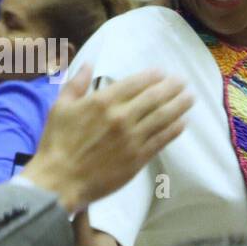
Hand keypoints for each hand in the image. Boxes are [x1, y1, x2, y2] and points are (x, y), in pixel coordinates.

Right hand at [22, 67, 190, 216]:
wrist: (59, 181)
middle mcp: (121, 117)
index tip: (162, 73)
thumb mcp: (60, 107)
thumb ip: (76, 83)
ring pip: (163, 117)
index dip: (153, 76)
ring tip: (190, 98)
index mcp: (102, 101)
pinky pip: (161, 140)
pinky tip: (182, 123)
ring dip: (179, 105)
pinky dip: (174, 129)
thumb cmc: (56, 143)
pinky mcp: (138, 158)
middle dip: (172, 87)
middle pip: (154, 97)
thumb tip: (89, 64)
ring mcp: (132, 138)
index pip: (136, 83)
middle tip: (182, 82)